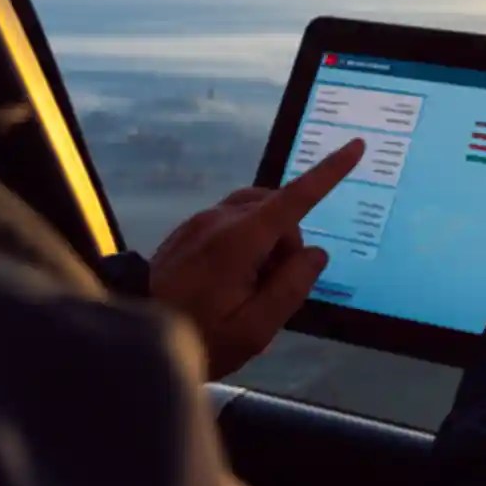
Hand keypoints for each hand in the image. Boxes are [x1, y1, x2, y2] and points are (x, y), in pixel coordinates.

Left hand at [149, 139, 363, 378]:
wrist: (131, 338)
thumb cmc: (196, 337)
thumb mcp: (254, 329)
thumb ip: (291, 288)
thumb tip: (315, 254)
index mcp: (239, 240)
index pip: (295, 198)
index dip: (329, 173)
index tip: (354, 147)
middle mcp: (218, 220)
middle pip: (277, 210)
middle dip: (288, 244)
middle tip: (271, 291)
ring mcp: (199, 222)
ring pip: (255, 215)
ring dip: (266, 244)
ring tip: (249, 289)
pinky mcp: (187, 230)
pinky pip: (232, 223)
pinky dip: (245, 244)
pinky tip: (228, 283)